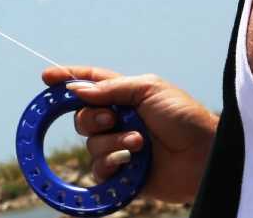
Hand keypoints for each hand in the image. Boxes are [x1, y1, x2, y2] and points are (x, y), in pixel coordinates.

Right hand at [39, 64, 218, 204]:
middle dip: (92, 117)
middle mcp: (118, 120)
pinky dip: (111, 164)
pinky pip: (100, 170)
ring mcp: (120, 147)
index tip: (46, 77)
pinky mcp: (125, 174)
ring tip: (139, 142)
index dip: (67, 79)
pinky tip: (132, 160)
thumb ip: (109, 88)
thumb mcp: (149, 89)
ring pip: (90, 144)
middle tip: (112, 118)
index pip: (88, 83)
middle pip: (81, 116)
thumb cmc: (184, 117)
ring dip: (111, 142)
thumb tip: (74, 90)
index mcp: (124, 95)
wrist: (206, 155)